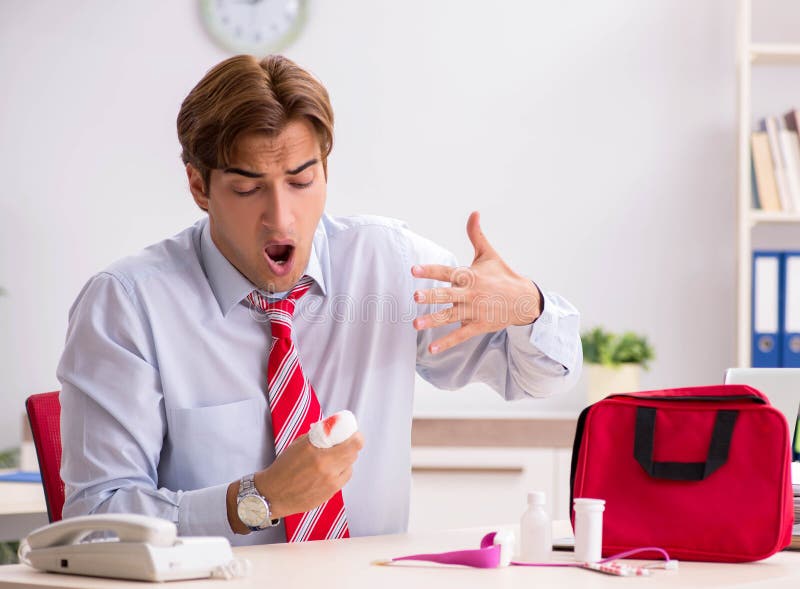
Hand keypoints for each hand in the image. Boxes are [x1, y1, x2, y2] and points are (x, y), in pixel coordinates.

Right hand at [226, 432, 363, 533]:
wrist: (273, 494)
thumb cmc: (283, 468)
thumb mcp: (298, 444)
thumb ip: (319, 436)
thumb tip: (334, 428)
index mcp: (317, 452)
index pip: (353, 443)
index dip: (355, 436)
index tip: (350, 433)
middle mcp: (326, 467)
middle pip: (354, 453)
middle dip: (350, 445)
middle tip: (343, 443)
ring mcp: (330, 482)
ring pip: (350, 466)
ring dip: (345, 460)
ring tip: (332, 458)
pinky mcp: (330, 493)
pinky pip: (344, 478)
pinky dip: (340, 472)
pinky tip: (329, 470)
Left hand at [412, 211, 541, 354]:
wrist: (525, 300)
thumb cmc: (502, 275)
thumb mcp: (489, 254)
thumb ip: (476, 235)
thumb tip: (474, 212)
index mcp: (470, 276)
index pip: (447, 272)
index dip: (431, 270)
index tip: (414, 270)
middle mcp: (471, 294)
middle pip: (448, 295)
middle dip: (432, 296)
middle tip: (415, 297)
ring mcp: (475, 311)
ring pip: (451, 316)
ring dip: (433, 321)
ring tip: (416, 324)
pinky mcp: (478, 326)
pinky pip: (460, 336)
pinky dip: (446, 343)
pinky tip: (431, 350)